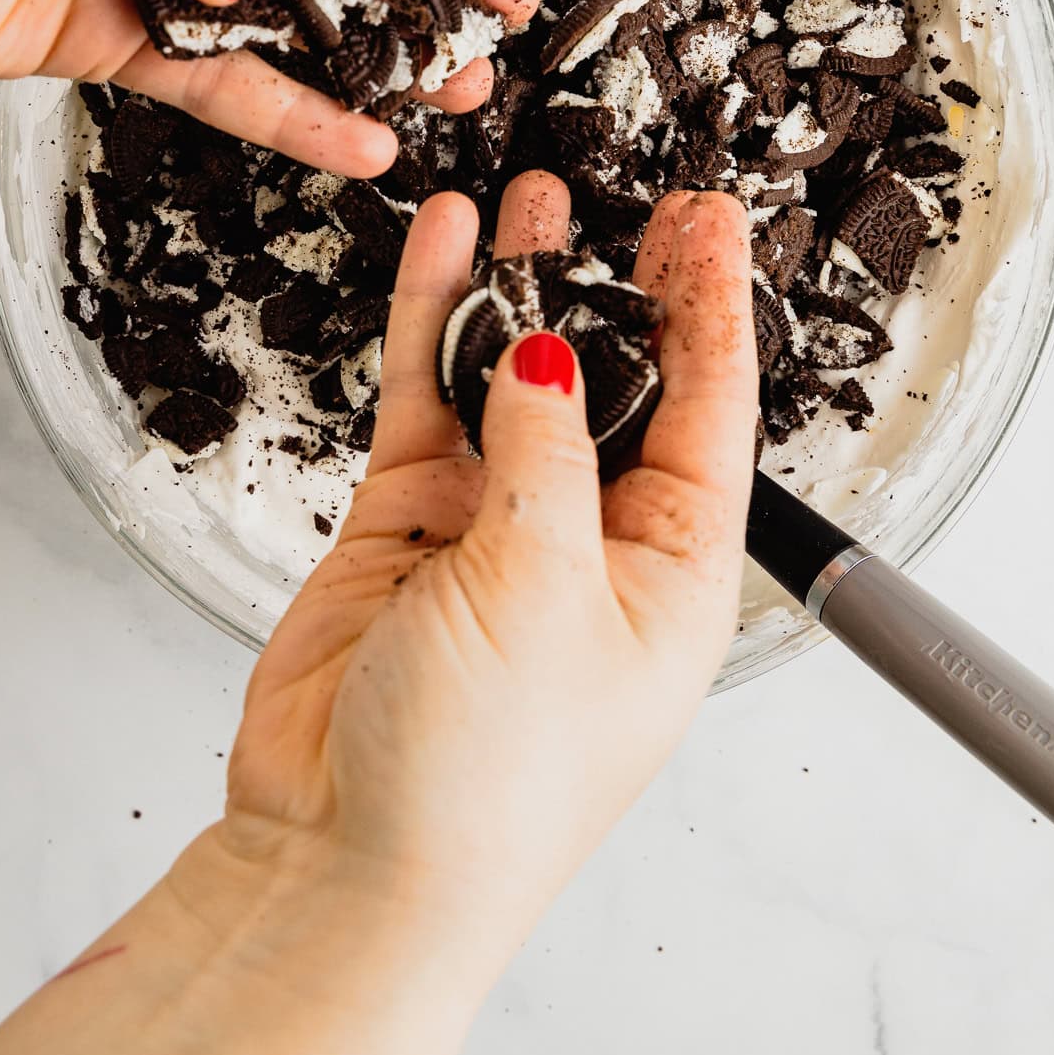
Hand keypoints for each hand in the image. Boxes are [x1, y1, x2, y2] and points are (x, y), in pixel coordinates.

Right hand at [0, 175, 753, 1054]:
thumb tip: (548, 352)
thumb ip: (546, 450)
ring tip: (533, 199)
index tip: (707, 223)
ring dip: (521, 290)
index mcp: (672, 573)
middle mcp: (592, 543)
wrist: (344, 859)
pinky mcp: (410, 521)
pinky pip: (428, 399)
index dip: (710, 310)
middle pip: (617, 382)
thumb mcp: (546, 588)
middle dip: (622, 286)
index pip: (709, 412)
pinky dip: (429, 324)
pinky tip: (444, 251)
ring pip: (514, 376)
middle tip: (631, 195)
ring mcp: (497, 526)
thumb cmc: (481, 779)